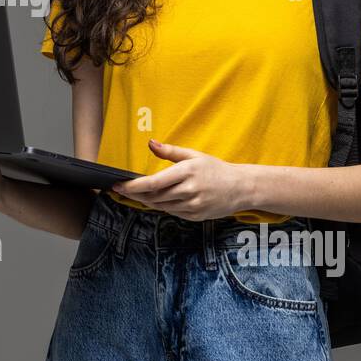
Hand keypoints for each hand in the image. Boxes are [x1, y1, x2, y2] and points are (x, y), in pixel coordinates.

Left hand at [110, 139, 248, 220]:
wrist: (241, 188)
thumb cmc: (216, 169)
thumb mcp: (193, 155)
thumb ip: (170, 151)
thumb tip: (150, 143)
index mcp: (186, 172)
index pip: (153, 183)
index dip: (132, 186)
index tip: (118, 185)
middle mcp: (189, 190)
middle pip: (153, 197)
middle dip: (135, 194)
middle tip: (121, 190)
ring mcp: (192, 206)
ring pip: (161, 206)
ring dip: (146, 201)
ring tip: (136, 194)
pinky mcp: (195, 216)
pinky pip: (172, 212)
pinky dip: (162, 206)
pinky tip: (157, 200)